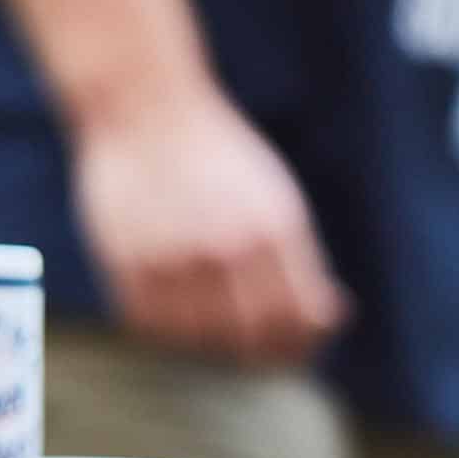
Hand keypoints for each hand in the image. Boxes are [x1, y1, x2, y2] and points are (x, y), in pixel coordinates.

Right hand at [71, 84, 350, 364]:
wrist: (145, 107)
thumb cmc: (219, 159)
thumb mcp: (276, 200)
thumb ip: (304, 262)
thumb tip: (332, 318)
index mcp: (272, 232)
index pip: (295, 320)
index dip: (297, 345)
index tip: (290, 348)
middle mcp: (225, 248)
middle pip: (249, 338)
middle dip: (255, 350)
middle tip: (248, 345)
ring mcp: (174, 257)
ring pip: (198, 339)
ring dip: (205, 340)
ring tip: (204, 317)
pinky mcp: (126, 262)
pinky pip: (149, 326)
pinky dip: (163, 327)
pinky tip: (170, 306)